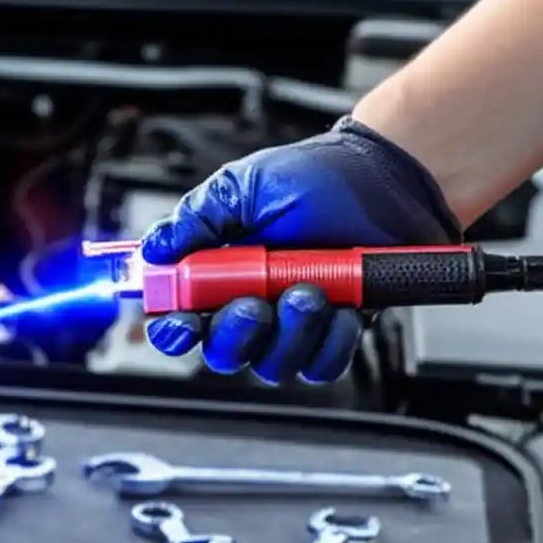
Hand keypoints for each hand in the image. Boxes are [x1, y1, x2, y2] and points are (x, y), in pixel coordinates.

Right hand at [140, 116, 461, 383]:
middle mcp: (251, 303)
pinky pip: (323, 365)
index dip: (173, 330)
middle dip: (235, 334)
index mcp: (218, 272)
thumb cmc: (318, 177)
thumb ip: (196, 221)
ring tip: (311, 291)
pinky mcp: (336, 332)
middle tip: (255, 303)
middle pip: (223, 353)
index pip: (179, 318)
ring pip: (273, 363)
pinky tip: (343, 308)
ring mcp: (293, 322)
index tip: (183, 322)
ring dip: (290, 333)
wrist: (389, 177)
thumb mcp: (244, 187)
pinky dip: (331, 342)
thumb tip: (153, 249)